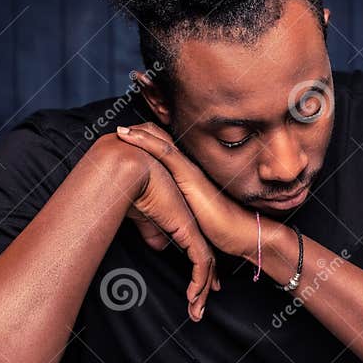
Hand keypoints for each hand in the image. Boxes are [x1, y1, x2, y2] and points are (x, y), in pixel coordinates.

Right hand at [94, 134, 217, 321]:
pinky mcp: (189, 230)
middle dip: (204, 285)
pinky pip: (201, 264)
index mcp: (179, 217)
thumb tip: (157, 246)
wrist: (133, 167)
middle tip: (200, 307)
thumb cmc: (132, 183)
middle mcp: (189, 222)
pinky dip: (199, 283)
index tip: (196, 288)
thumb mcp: (142, 214)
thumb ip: (153, 230)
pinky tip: (192, 299)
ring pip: (206, 265)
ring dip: (201, 291)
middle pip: (205, 259)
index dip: (199, 270)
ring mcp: (191, 226)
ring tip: (196, 312)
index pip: (196, 247)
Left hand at [115, 123, 253, 258]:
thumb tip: (159, 230)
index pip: (166, 155)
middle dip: (142, 135)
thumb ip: (178, 218)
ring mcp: (189, 170)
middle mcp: (189, 169)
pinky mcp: (188, 176)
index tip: (129, 143)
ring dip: (139, 135)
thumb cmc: (223, 228)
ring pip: (160, 144)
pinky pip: (163, 152)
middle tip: (121, 132)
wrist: (243, 230)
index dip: (149, 146)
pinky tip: (128, 136)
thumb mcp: (193, 221)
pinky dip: (144, 142)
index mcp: (190, 178)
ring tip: (120, 131)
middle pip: (162, 144)